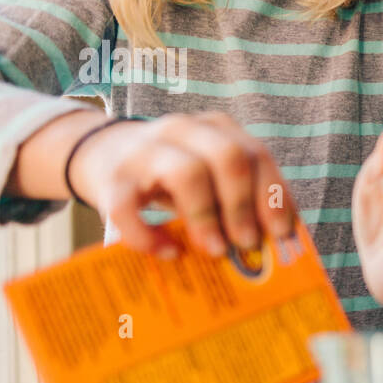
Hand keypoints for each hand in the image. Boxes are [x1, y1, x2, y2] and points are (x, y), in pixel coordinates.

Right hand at [69, 112, 296, 257]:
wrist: (101, 153)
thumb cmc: (172, 176)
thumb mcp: (210, 176)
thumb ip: (240, 198)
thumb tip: (273, 244)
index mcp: (217, 129)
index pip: (256, 154)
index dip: (272, 195)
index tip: (281, 232)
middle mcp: (183, 130)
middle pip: (228, 157)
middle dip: (243, 204)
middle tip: (248, 243)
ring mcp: (146, 151)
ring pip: (186, 173)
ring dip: (206, 218)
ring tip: (215, 250)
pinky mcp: (112, 179)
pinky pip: (130, 208)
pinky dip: (150, 236)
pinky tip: (169, 253)